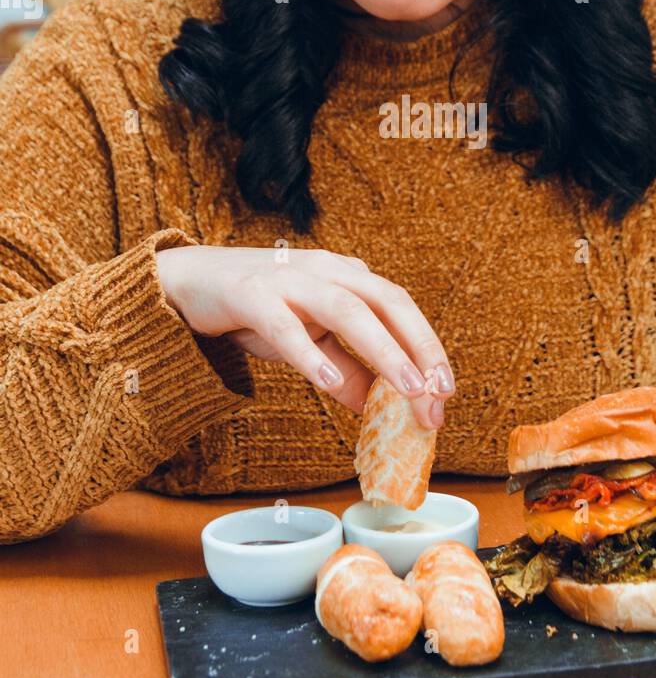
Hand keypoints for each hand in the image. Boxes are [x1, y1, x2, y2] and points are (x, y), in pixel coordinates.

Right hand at [155, 245, 452, 427]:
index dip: (427, 346)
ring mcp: (288, 279)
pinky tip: (328, 381)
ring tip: (407, 388)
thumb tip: (376, 407)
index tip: (446, 391)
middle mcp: (325, 270)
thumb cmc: (256, 308)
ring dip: (382, 348)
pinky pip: (284, 325)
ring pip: (346, 309)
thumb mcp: (309, 339)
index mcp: (346, 277)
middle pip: (386, 302)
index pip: (399, 307)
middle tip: (437, 395)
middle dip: (418, 348)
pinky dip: (310, 353)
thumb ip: (344, 368)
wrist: (187, 280)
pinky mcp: (249, 294)